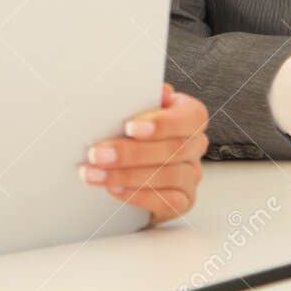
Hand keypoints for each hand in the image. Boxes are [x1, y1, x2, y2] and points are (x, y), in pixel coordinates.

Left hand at [80, 83, 208, 223]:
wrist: (129, 162)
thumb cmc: (132, 129)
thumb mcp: (135, 108)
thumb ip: (139, 98)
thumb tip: (143, 89)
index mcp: (189, 116)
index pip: (190, 118)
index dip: (163, 123)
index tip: (129, 127)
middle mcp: (195, 145)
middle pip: (173, 150)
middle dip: (131, 153)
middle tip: (97, 154)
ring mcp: (192, 175)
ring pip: (168, 176)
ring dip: (126, 175)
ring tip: (95, 173)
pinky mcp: (183, 201)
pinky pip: (166, 201)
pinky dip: (137, 195)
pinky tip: (114, 189)